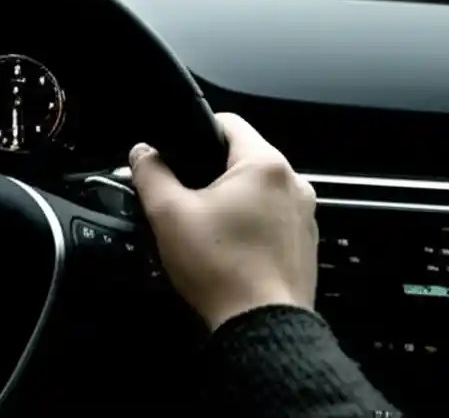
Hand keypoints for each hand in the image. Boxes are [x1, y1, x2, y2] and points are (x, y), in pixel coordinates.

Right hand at [130, 113, 316, 330]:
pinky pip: (272, 218)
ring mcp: (305, 214)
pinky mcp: (306, 242)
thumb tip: (142, 152)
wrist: (261, 326)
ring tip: (205, 229)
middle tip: (183, 200)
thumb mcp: (169, 214)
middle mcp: (294, 183)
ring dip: (232, 201)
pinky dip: (250, 225)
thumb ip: (151, 173)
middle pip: (242, 159)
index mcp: (265, 164)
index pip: (228, 123)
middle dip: (210, 173)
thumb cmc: (220, 267)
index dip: (195, 131)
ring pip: (258, 190)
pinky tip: (229, 249)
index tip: (174, 154)